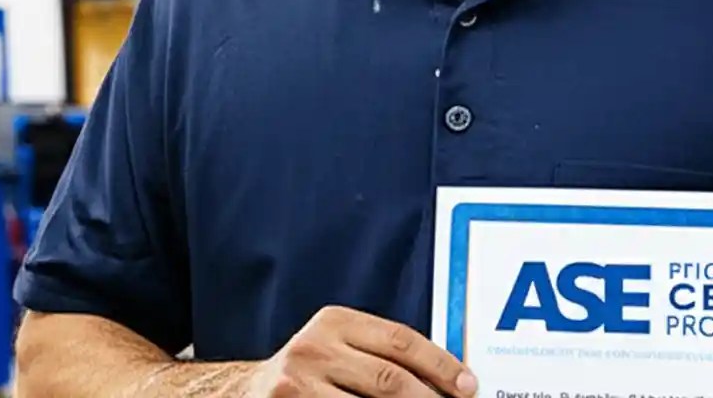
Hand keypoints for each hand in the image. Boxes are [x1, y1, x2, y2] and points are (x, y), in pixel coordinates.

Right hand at [246, 306, 477, 397]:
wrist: (244, 393)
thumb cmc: (309, 372)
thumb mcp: (339, 347)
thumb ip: (381, 354)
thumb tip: (447, 378)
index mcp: (335, 322)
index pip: (401, 340)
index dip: (441, 365)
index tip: (468, 386)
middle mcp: (314, 347)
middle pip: (390, 380)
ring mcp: (298, 383)